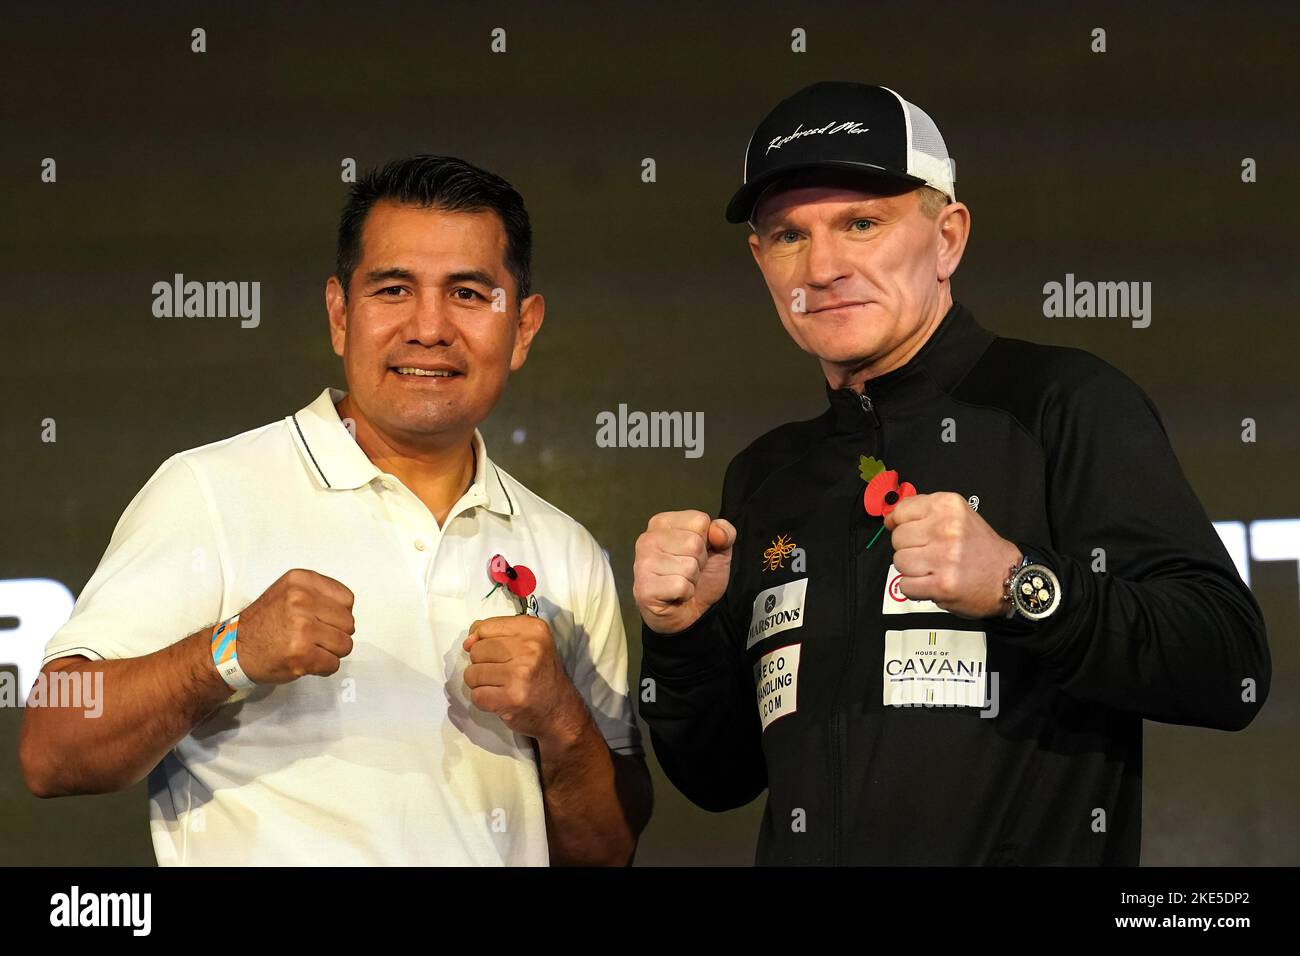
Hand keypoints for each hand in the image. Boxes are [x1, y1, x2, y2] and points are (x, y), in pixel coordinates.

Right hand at [232, 569, 355, 682]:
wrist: (233, 650)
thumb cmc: (263, 623)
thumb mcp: (288, 592)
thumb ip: (318, 594)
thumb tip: (347, 610)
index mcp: (300, 581)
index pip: (347, 599)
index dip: (338, 614)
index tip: (322, 620)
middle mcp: (301, 600)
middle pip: (348, 623)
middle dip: (336, 634)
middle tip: (314, 638)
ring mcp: (302, 627)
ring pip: (345, 645)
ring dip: (331, 652)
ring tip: (310, 649)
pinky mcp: (301, 653)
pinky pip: (333, 664)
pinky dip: (323, 667)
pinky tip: (305, 661)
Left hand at [462, 615, 586, 743]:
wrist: (560, 710)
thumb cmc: (539, 674)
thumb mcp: (527, 642)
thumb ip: (494, 634)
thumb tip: (467, 642)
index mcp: (534, 629)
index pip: (484, 627)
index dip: (482, 642)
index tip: (498, 654)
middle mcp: (530, 648)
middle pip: (476, 651)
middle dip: (482, 664)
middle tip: (503, 673)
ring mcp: (521, 673)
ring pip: (472, 674)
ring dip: (481, 684)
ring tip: (501, 686)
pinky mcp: (512, 698)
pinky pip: (476, 695)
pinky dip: (484, 700)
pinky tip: (501, 699)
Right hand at [633, 510, 736, 633]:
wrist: (690, 614)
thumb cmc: (699, 578)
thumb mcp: (719, 550)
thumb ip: (724, 533)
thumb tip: (717, 531)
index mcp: (663, 523)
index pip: (700, 520)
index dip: (706, 541)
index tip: (694, 554)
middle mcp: (648, 539)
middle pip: (694, 543)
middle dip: (699, 562)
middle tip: (688, 571)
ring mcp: (642, 563)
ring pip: (688, 566)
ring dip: (692, 579)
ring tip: (680, 582)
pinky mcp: (644, 587)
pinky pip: (681, 586)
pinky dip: (685, 593)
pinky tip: (675, 594)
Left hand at [883, 492, 1021, 618]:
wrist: (1008, 576)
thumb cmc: (980, 547)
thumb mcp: (957, 515)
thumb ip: (924, 512)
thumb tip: (890, 518)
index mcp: (948, 506)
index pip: (901, 511)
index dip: (898, 523)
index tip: (905, 529)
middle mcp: (946, 529)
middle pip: (898, 538)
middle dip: (908, 548)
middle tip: (928, 553)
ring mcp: (943, 558)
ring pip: (899, 562)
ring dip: (911, 569)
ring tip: (931, 568)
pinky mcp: (941, 585)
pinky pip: (905, 585)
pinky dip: (914, 588)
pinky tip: (931, 582)